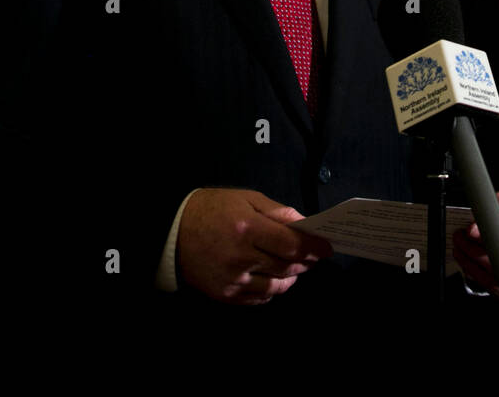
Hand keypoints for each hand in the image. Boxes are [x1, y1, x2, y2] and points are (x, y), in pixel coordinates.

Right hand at [177, 188, 332, 303]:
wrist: (171, 233)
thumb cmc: (211, 209)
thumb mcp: (244, 198)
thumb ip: (276, 210)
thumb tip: (304, 223)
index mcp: (247, 228)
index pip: (292, 245)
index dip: (314, 248)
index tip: (327, 247)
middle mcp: (242, 257)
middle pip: (287, 267)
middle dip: (306, 262)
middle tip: (313, 256)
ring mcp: (233, 280)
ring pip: (276, 287)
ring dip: (292, 278)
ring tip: (295, 268)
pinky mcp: (226, 295)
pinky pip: (260, 299)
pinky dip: (273, 291)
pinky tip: (273, 279)